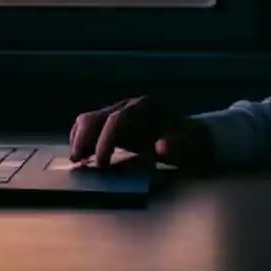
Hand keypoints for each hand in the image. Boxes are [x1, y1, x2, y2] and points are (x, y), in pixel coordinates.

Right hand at [69, 95, 214, 170]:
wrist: (193, 138)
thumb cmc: (190, 143)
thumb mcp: (190, 148)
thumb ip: (177, 148)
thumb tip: (160, 146)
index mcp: (145, 108)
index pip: (117, 120)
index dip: (105, 141)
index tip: (101, 164)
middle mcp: (129, 106)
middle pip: (96, 116)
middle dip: (84, 138)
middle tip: (79, 161)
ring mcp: (120, 113)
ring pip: (89, 120)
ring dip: (80, 139)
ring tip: (77, 161)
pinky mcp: (115, 124)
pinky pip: (92, 128)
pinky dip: (83, 141)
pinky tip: (82, 157)